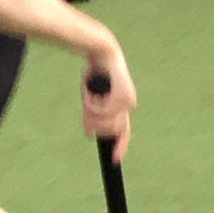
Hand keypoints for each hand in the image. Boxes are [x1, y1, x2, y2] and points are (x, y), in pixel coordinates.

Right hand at [82, 42, 135, 156]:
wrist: (100, 54)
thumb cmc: (95, 73)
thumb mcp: (90, 99)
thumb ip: (91, 116)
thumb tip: (89, 134)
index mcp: (122, 108)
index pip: (124, 132)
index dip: (120, 146)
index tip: (114, 158)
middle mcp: (127, 106)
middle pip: (112, 130)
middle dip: (96, 125)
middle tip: (86, 112)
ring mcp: (127, 101)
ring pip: (107, 122)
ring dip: (92, 113)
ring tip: (88, 98)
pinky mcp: (123, 96)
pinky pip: (104, 111)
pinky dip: (93, 104)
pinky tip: (91, 92)